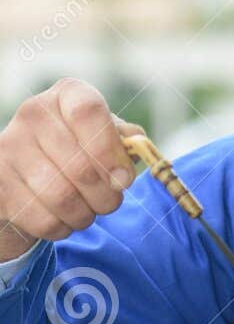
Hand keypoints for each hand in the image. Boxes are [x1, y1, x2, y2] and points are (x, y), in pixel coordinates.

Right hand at [0, 78, 138, 262]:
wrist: (31, 175)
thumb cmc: (81, 153)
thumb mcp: (107, 140)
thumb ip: (126, 144)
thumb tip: (130, 156)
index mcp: (66, 95)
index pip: (88, 112)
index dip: (110, 151)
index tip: (123, 178)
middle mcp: (33, 113)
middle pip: (81, 167)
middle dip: (106, 197)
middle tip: (110, 201)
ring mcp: (10, 147)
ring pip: (62, 198)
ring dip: (85, 215)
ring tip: (87, 210)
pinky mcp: (0, 184)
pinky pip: (43, 220)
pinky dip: (62, 227)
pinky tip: (62, 217)